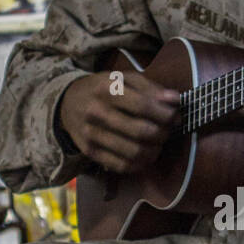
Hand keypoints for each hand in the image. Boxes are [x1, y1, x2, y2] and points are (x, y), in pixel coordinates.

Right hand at [59, 70, 178, 173]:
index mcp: (107, 89)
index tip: (175, 116)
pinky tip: (145, 154)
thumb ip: (150, 88)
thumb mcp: (124, 78)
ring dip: (154, 151)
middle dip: (163, 133)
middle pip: (141, 131)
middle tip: (168, 130)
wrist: (67, 101)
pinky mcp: (90, 152)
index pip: (142, 106)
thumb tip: (174, 100)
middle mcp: (96, 112)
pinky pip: (122, 165)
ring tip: (158, 143)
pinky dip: (140, 163)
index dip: (165, 114)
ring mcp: (91, 134)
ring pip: (134, 152)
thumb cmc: (103, 88)